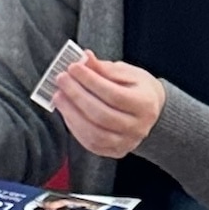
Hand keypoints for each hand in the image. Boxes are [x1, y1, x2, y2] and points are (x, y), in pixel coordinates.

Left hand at [45, 55, 167, 157]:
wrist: (150, 110)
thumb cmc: (136, 87)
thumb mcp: (125, 72)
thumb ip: (103, 68)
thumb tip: (84, 57)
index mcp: (145, 104)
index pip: (113, 94)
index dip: (90, 81)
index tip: (73, 67)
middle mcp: (139, 127)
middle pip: (102, 115)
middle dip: (77, 96)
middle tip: (61, 79)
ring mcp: (127, 143)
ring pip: (95, 134)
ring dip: (72, 114)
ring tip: (59, 96)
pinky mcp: (116, 151)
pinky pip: (91, 144)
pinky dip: (75, 128)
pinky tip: (67, 112)